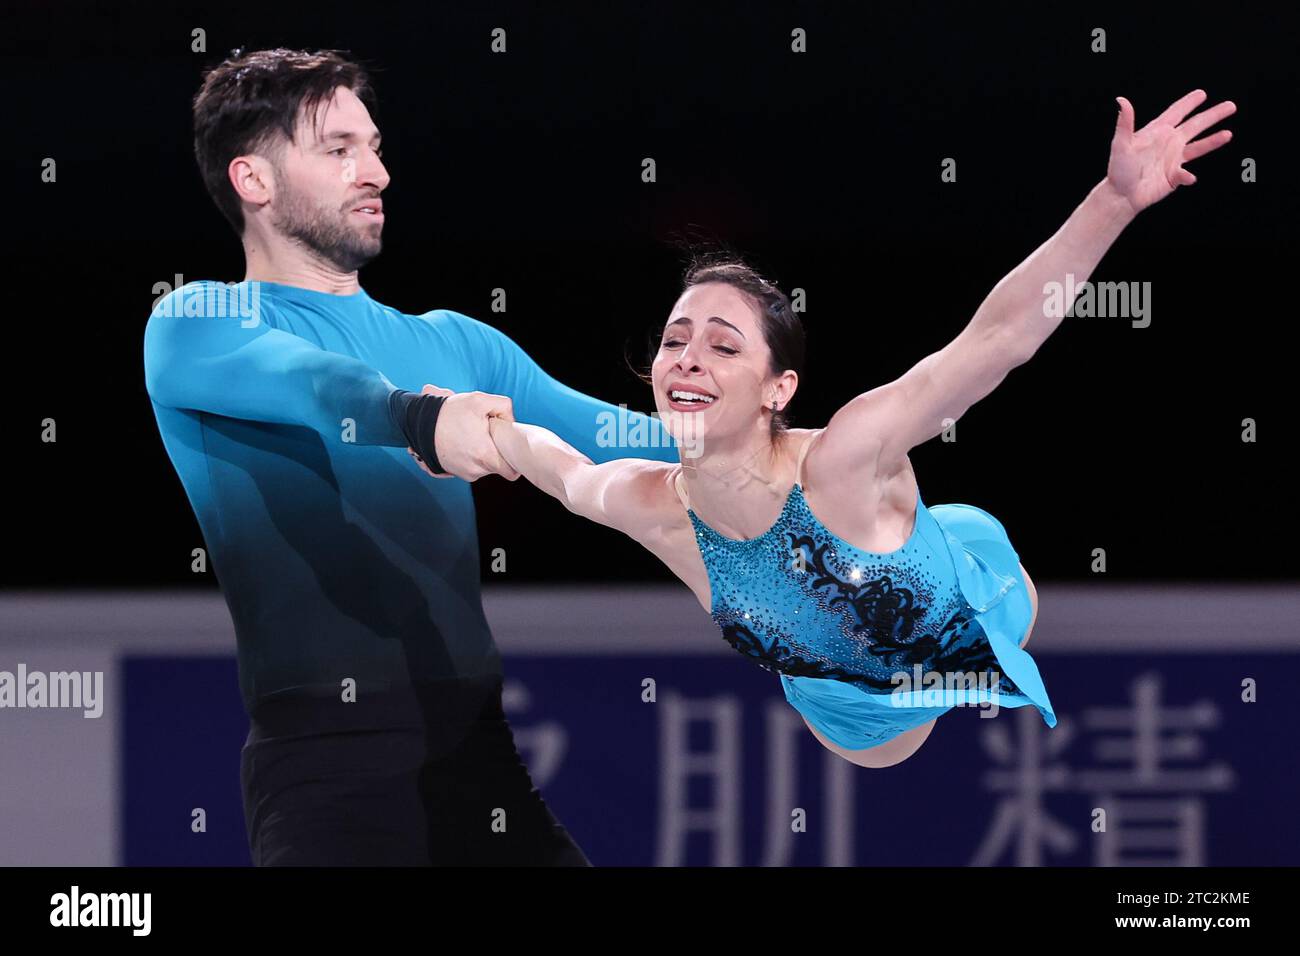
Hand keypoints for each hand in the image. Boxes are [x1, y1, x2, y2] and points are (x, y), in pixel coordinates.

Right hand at [406, 384, 519, 481]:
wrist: (418, 422)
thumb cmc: (449, 412)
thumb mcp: (479, 400)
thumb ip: (503, 406)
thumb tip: (511, 421)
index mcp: (485, 456)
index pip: (512, 471)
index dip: (515, 459)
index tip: (510, 448)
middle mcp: (475, 470)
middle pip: (498, 467)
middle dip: (496, 452)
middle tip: (488, 435)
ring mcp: (464, 474)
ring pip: (484, 467)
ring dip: (482, 454)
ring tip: (473, 437)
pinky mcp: (454, 473)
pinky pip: (470, 466)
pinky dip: (470, 456)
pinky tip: (464, 443)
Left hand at [1106, 89, 1235, 214]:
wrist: (1121, 196)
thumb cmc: (1118, 170)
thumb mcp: (1121, 144)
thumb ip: (1125, 123)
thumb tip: (1122, 101)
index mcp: (1157, 132)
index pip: (1176, 113)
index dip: (1188, 103)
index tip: (1202, 94)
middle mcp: (1168, 143)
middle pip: (1195, 126)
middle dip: (1212, 115)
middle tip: (1230, 106)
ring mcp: (1173, 159)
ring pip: (1198, 147)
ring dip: (1213, 141)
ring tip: (1228, 134)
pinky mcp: (1174, 176)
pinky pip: (1185, 175)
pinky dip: (1188, 176)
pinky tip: (1190, 177)